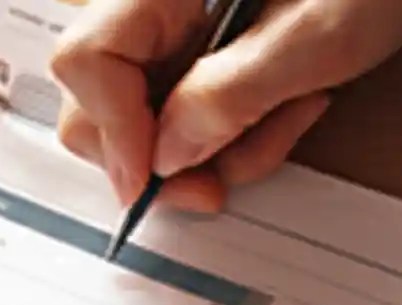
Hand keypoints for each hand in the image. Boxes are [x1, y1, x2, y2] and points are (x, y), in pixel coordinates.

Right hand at [50, 0, 401, 211]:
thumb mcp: (313, 38)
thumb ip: (229, 97)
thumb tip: (165, 156)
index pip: (88, 59)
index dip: (113, 129)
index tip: (154, 181)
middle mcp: (156, 2)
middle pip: (98, 93)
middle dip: (156, 154)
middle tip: (206, 188)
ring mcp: (174, 27)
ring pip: (144, 113)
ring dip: (212, 147)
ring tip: (281, 127)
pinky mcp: (198, 48)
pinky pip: (185, 109)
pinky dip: (232, 132)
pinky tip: (283, 111)